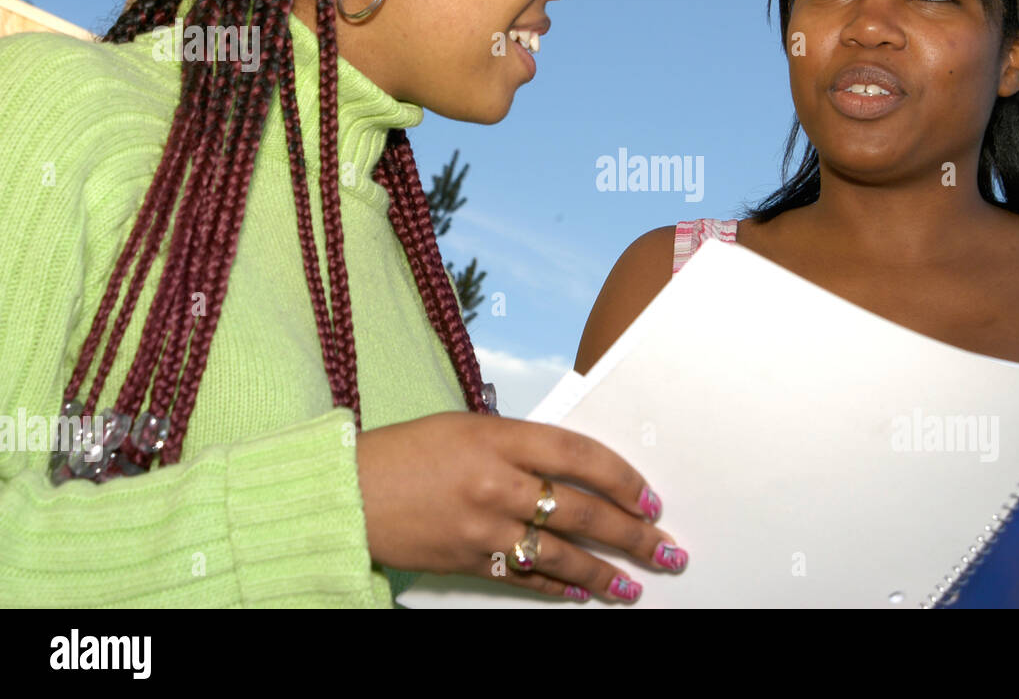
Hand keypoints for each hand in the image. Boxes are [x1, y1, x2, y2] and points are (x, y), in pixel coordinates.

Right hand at [355, 412, 685, 603]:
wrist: (351, 491)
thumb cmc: (407, 451)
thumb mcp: (469, 426)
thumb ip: (521, 444)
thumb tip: (574, 466)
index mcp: (501, 438)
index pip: (581, 456)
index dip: (623, 479)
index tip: (649, 498)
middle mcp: (498, 483)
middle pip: (583, 511)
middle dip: (632, 534)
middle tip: (665, 548)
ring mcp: (485, 527)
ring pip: (562, 555)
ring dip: (605, 572)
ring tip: (636, 584)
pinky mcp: (471, 561)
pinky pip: (526, 578)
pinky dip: (558, 587)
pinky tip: (583, 593)